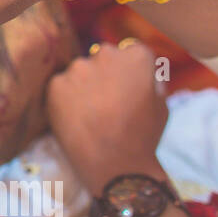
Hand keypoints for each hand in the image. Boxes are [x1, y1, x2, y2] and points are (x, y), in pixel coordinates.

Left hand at [46, 42, 168, 190]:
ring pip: (80, 70)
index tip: (128, 89)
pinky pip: (61, 85)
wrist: (115, 164)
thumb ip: (150, 79)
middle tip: (107, 102)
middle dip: (105, 73)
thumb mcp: (161, 104)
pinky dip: (66, 97)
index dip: (130, 71)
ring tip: (91, 114)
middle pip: (103, 56)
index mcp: (136, 56)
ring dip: (84, 84)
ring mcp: (78, 68)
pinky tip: (76, 118)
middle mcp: (106, 55)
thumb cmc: (143, 137)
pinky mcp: (56, 84)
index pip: (131, 52)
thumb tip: (139, 71)